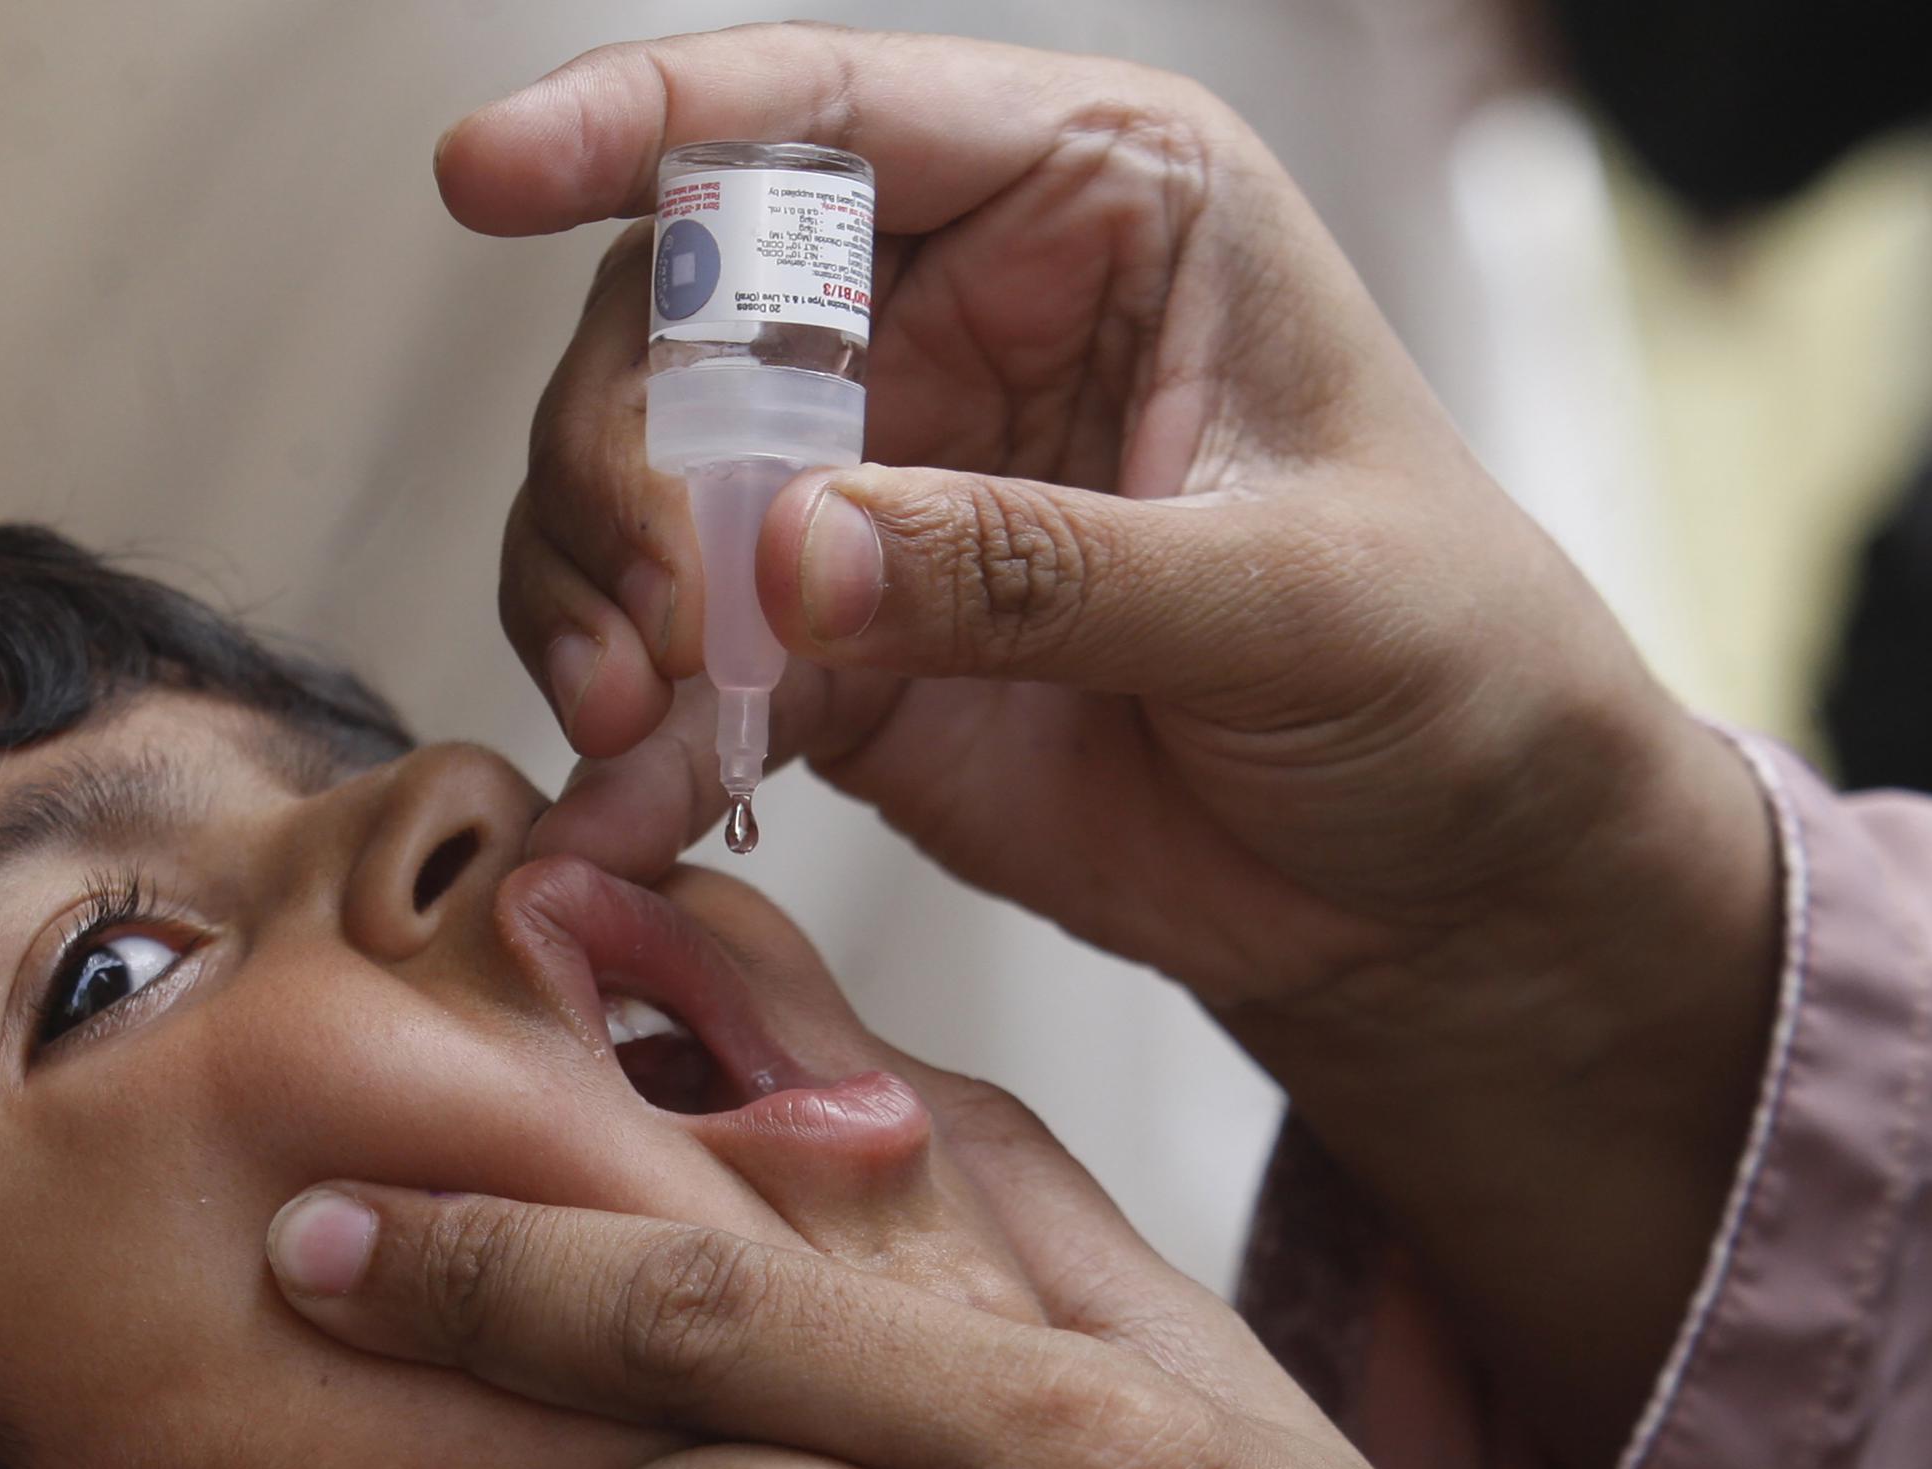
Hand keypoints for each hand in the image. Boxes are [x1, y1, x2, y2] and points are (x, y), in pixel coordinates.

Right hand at [444, 25, 1784, 1468]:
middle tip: (664, 615)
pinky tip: (615, 805)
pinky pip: (667, 660)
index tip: (488, 177)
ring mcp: (874, 489)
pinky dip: (622, 733)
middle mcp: (952, 318)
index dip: (642, 122)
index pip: (831, 116)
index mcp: (1092, 204)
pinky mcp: (831, 652)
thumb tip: (789, 555)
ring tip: (636, 718)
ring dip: (590, 590)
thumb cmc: (1443, 669)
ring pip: (631, 482)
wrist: (1438, 889)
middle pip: (678, 312)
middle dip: (621, 454)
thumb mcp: (1284, 596)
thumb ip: (1038, 566)